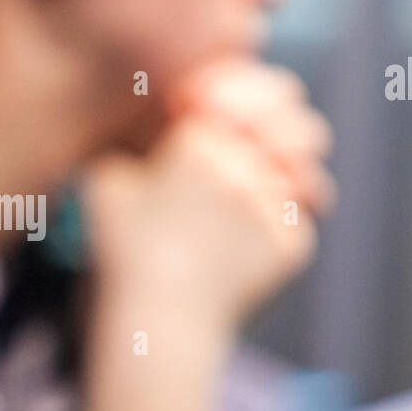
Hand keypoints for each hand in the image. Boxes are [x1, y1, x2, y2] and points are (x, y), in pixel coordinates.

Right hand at [83, 61, 334, 327]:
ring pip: (306, 168)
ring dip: (295, 169)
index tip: (218, 107)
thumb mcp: (105, 182)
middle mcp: (243, 165)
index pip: (237, 90)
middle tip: (265, 140)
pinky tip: (258, 231)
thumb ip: (130, 141)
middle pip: (293, 121)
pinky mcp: (291, 244)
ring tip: (280, 180)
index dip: (233, 93)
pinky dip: (282, 220)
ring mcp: (272, 205)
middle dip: (284, 123)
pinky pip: (299, 216)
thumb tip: (154, 126)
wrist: (158, 320)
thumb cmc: (124, 251)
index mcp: (198, 140)